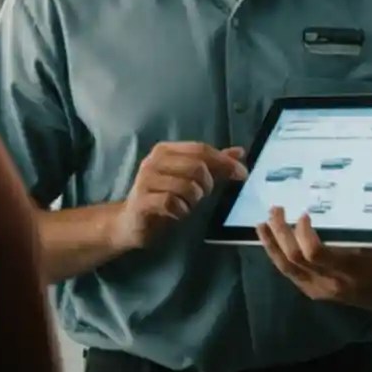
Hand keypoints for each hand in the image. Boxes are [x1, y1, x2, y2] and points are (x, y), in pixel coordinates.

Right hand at [110, 142, 247, 250]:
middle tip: (203, 194)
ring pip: (188, 186)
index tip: (242, 174)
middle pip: (197, 167)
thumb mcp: (188, 178)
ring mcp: (146, 181)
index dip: (224, 161)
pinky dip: (181, 211)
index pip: (200, 149)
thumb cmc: (162, 197)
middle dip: (208, 184)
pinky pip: (173, 203)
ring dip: (194, 200)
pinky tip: (177, 213)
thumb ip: (213, 164)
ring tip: (187, 204)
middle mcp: (154, 161)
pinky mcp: (142, 201)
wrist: (130, 222)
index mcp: (165, 150)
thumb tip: (239, 152)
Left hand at [256, 206, 371, 311]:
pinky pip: (290, 274)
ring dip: (272, 244)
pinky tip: (269, 240)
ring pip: (287, 269)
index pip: (315, 254)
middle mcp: (332, 282)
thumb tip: (359, 190)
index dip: (304, 233)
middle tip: (276, 209)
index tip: (304, 213)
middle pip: (295, 259)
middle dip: (281, 233)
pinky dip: (277, 256)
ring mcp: (321, 290)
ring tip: (261, 224)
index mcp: (351, 269)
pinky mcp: (315, 292)